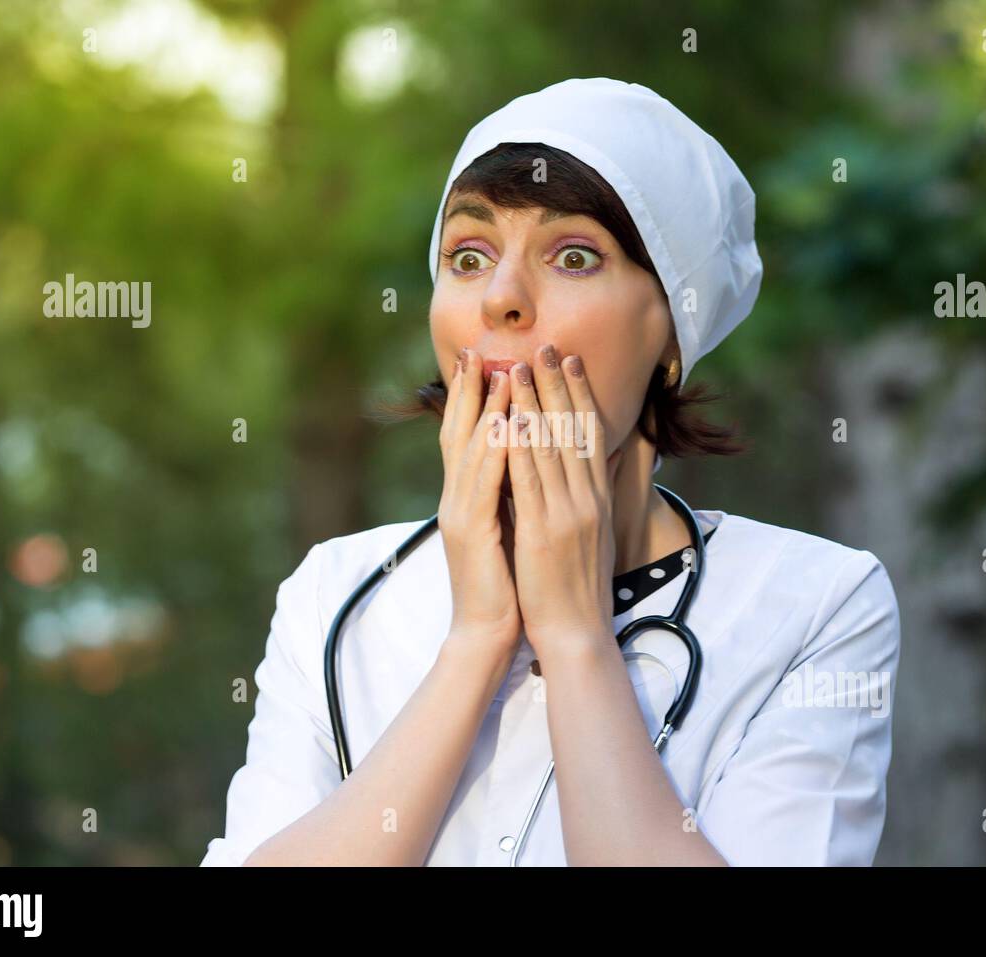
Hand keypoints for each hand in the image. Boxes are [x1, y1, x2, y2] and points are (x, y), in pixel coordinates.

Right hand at [437, 348, 521, 657]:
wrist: (486, 631)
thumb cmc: (503, 580)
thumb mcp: (508, 525)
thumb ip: (511, 492)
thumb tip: (527, 460)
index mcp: (467, 496)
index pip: (468, 436)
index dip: (473, 398)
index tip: (483, 360)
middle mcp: (457, 498)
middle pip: (460, 432)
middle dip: (469, 391)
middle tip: (478, 352)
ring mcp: (460, 513)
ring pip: (473, 451)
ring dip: (487, 411)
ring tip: (502, 375)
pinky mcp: (472, 532)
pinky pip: (484, 483)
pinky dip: (495, 451)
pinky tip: (508, 426)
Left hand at [505, 344, 622, 657]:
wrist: (578, 631)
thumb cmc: (580, 585)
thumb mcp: (596, 532)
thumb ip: (593, 496)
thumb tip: (595, 464)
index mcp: (599, 498)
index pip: (591, 434)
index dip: (580, 395)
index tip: (570, 362)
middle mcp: (587, 498)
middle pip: (572, 430)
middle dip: (557, 385)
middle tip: (544, 346)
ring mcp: (567, 513)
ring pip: (550, 446)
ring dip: (533, 402)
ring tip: (519, 366)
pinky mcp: (543, 530)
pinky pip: (529, 480)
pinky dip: (519, 446)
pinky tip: (510, 418)